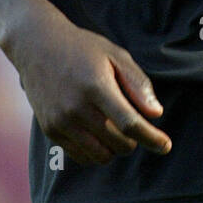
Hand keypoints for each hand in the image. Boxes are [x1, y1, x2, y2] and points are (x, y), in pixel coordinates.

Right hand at [6, 4, 171, 164]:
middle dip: (133, 139)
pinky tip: (97, 134)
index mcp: (96, 86)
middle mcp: (76, 108)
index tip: (165, 145)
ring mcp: (61, 122)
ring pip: (101, 156)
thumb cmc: (83, 48)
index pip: (129, 123)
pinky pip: (82, 157)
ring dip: (115, 148)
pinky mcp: (50, 130)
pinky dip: (96, 152)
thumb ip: (137, 84)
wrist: (37, 45)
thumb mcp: (115, 55)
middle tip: (131, 122)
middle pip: (118, 144)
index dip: (151, 138)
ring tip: (114, 127)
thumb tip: (156, 114)